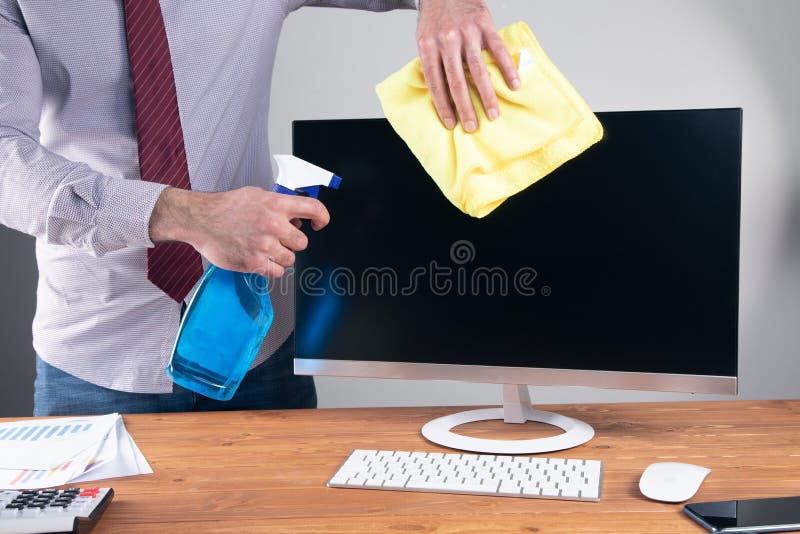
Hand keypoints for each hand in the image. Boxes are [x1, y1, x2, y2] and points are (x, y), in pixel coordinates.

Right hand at [149, 186, 329, 277]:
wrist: (200, 219)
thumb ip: (279, 206)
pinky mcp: (254, 263)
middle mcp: (273, 224)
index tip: (320, 224)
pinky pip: (277, 272)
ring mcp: (264, 245)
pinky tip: (259, 258)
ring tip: (264, 248)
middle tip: (278, 239)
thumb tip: (297, 219)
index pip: (314, 209)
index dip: (322, 218)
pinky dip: (271, 268)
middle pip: (302, 242)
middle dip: (292, 242)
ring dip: (281, 256)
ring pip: (290, 259)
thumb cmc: (226, 206)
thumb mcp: (257, 195)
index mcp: (276, 204)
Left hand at [416, 0, 519, 132]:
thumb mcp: (425, 39)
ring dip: (486, 95)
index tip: (451, 123)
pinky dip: (507, 68)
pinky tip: (513, 84)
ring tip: (493, 114)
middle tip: (472, 126)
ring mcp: (466, 33)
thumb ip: (432, 64)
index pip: (434, 82)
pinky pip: (498, 49)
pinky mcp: (484, 24)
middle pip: (456, 80)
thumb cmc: (436, 20)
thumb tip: (441, 96)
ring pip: (477, 69)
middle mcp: (446, 40)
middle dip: (465, 107)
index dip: (442, 105)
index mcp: (428, 46)